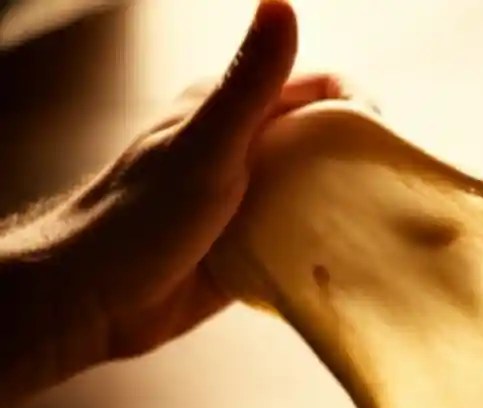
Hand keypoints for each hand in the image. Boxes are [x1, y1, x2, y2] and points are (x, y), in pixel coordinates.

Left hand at [0, 0, 353, 402]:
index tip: (382, 148)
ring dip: (346, 209)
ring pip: (319, 193)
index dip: (358, 109)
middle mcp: (245, 148)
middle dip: (361, 164)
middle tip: (387, 199)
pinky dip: (325, 248)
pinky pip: (303, 239)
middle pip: (326, 143)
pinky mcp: (252, 245)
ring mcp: (250, 198)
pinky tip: (346, 263)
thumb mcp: (207, 145)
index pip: (318, 89)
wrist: (94, 301)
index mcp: (232, 108)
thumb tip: (282, 3)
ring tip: (377, 234)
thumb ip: (251, 82)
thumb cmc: (140, 217)